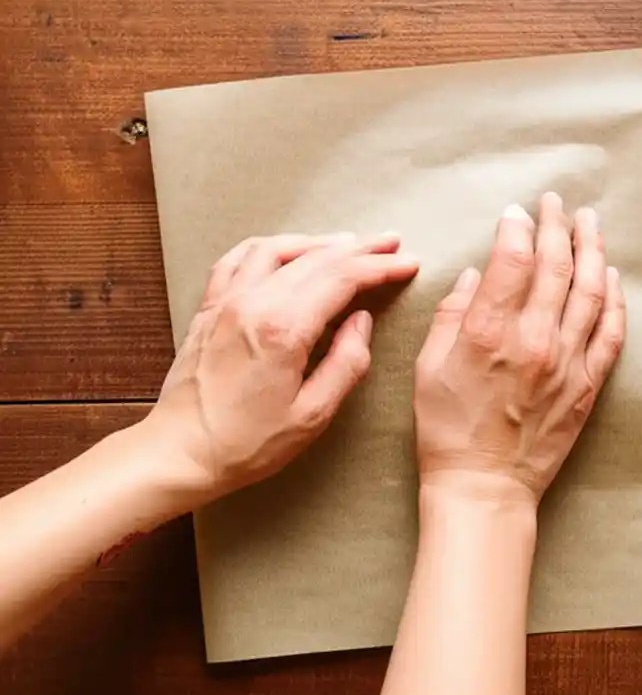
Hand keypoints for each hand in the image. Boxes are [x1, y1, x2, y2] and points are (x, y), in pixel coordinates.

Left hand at [146, 232, 419, 502]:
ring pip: (278, 249)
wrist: (180, 452)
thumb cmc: (246, 443)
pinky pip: (238, 258)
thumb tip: (361, 322)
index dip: (380, 267)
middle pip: (317, 258)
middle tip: (391, 244)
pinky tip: (286, 249)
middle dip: (360, 248)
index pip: (343, 279)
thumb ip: (346, 364)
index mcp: (283, 330)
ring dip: (318, 242)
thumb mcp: (313, 415)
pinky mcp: (209, 308)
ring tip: (348, 243)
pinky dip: (270, 247)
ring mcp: (226, 301)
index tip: (407, 263)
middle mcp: (253, 303)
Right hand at [413, 193, 626, 500]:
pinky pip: (611, 331)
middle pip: (555, 265)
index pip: (512, 258)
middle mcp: (534, 339)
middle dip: (556, 225)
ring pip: (590, 290)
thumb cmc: (447, 431)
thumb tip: (474, 277)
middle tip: (555, 203)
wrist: (485, 487)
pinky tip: (611, 277)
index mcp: (489, 332)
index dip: (517, 227)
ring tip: (590, 223)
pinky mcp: (588, 384)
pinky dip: (615, 299)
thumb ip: (451, 315)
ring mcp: (567, 361)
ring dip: (592, 249)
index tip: (517, 212)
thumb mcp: (429, 368)